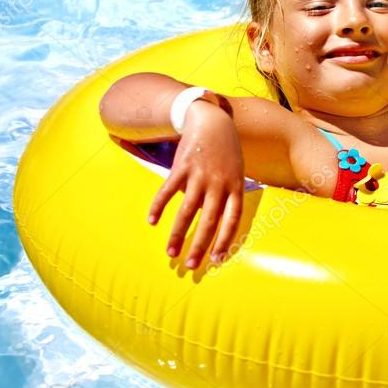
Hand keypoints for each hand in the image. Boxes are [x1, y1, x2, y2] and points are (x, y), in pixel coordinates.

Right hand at [148, 101, 244, 267]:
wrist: (213, 122)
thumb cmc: (226, 153)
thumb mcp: (235, 173)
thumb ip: (226, 197)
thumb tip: (213, 224)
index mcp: (235, 187)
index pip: (232, 220)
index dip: (224, 240)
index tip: (215, 260)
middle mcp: (219, 183)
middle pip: (209, 220)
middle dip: (199, 245)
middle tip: (190, 265)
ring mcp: (200, 175)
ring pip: (187, 210)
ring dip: (177, 233)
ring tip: (170, 253)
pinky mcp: (182, 167)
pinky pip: (168, 191)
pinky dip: (159, 206)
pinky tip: (152, 221)